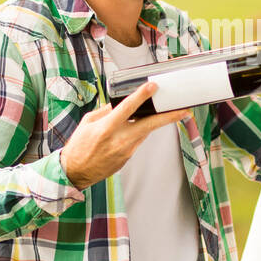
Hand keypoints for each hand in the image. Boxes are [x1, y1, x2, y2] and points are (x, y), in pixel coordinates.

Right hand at [60, 82, 189, 188]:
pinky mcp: (127, 158)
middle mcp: (119, 140)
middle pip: (149, 125)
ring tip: (165, 111)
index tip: (153, 87)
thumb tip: (120, 103)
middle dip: (169, 117)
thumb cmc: (78, 146)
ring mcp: (125, 151)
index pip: (128, 108)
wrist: (75, 172)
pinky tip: (137, 127)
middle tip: (184, 110)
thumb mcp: (88, 122)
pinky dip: (138, 132)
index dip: (141, 96)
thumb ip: (105, 111)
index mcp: (106, 128)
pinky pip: (137, 141)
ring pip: (145, 132)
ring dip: (153, 122)